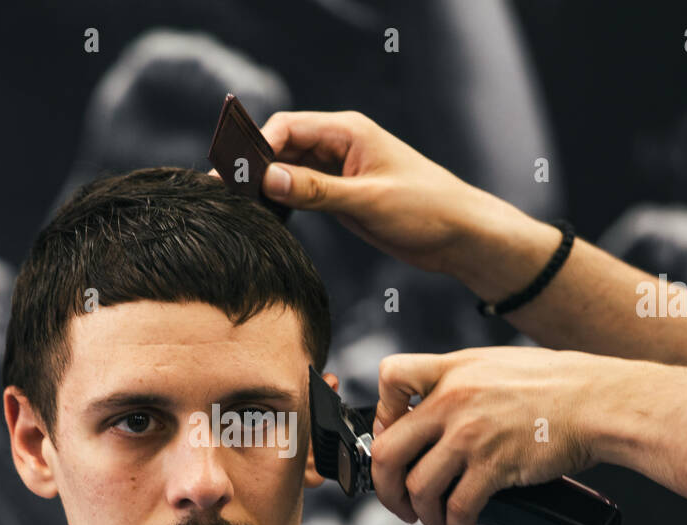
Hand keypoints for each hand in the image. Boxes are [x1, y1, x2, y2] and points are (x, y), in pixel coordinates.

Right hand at [211, 110, 475, 274]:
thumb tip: (269, 180)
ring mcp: (339, 170)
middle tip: (226, 194)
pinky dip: (283, 201)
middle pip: (282, 145)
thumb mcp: (369, 201)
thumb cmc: (426, 208)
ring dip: (267, 186)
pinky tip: (268, 218)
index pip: (288, 127)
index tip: (236, 175)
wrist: (460, 235)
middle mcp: (340, 145)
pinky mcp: (341, 194)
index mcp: (348, 131)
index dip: (258, 148)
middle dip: (255, 166)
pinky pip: (301, 190)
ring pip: (289, 170)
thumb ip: (318, 191)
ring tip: (240, 208)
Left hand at [370, 348, 606, 524]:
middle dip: (385, 487)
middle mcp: (453, 401)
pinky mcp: (494, 466)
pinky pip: (457, 507)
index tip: (391, 435)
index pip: (390, 377)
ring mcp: (471, 435)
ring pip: (418, 487)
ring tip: (435, 521)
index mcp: (452, 370)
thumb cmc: (559, 384)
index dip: (381, 412)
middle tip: (397, 501)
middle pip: (388, 451)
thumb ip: (460, 382)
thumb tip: (433, 410)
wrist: (601, 402)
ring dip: (422, 514)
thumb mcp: (497, 364)